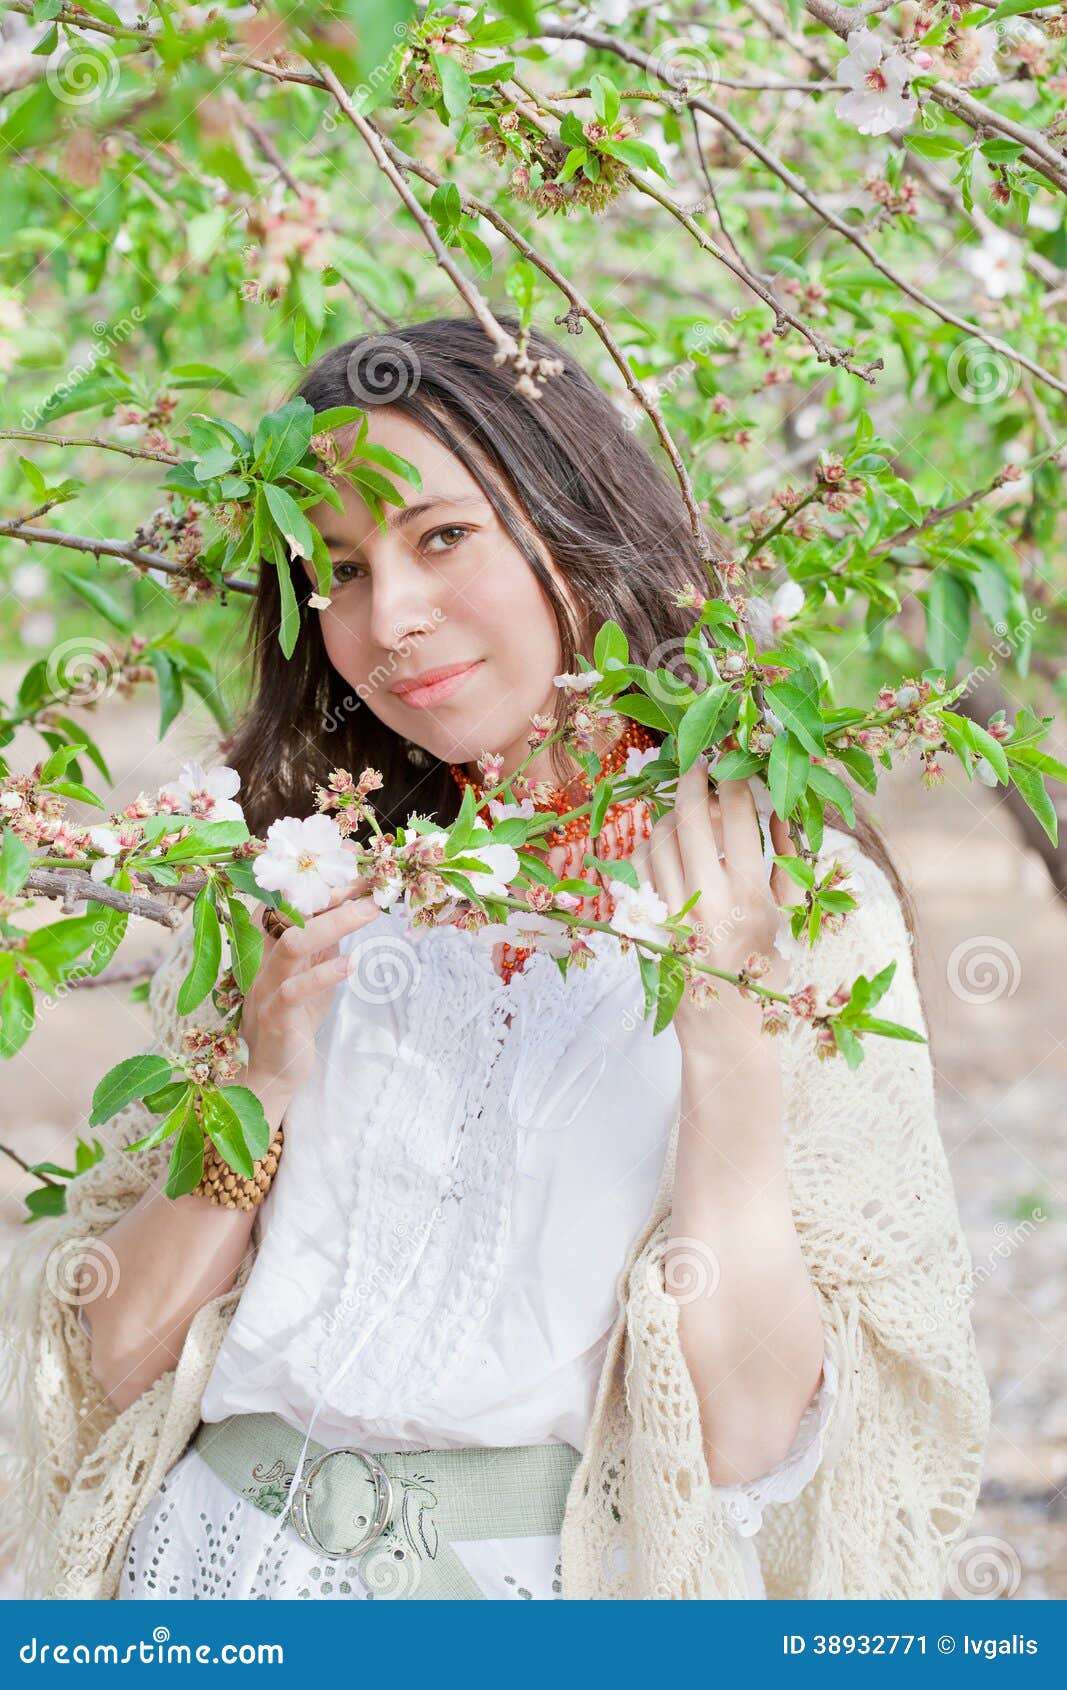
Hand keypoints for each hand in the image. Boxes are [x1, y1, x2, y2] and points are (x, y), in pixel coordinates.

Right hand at [239, 879, 382, 1109]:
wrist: (272, 1072)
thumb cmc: (295, 1019)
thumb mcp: (313, 973)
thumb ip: (326, 943)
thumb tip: (353, 905)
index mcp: (273, 946)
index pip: (292, 899)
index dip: (321, 879)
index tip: (356, 862)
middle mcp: (265, 960)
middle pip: (290, 912)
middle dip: (330, 891)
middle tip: (371, 882)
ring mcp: (267, 988)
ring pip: (292, 944)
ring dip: (333, 923)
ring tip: (368, 911)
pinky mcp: (276, 1017)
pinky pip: (294, 990)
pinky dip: (323, 975)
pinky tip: (350, 964)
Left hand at [631, 764, 803, 1043]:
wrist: (723, 1028)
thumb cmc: (765, 973)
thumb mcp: (787, 918)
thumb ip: (787, 861)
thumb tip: (781, 810)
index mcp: (750, 896)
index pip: (739, 817)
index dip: (734, 779)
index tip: (734, 759)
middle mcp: (706, 900)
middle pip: (692, 817)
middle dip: (695, 779)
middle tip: (699, 762)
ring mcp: (670, 911)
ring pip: (660, 837)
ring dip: (673, 814)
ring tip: (688, 810)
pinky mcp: (645, 923)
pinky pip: (637, 866)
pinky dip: (648, 845)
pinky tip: (665, 845)